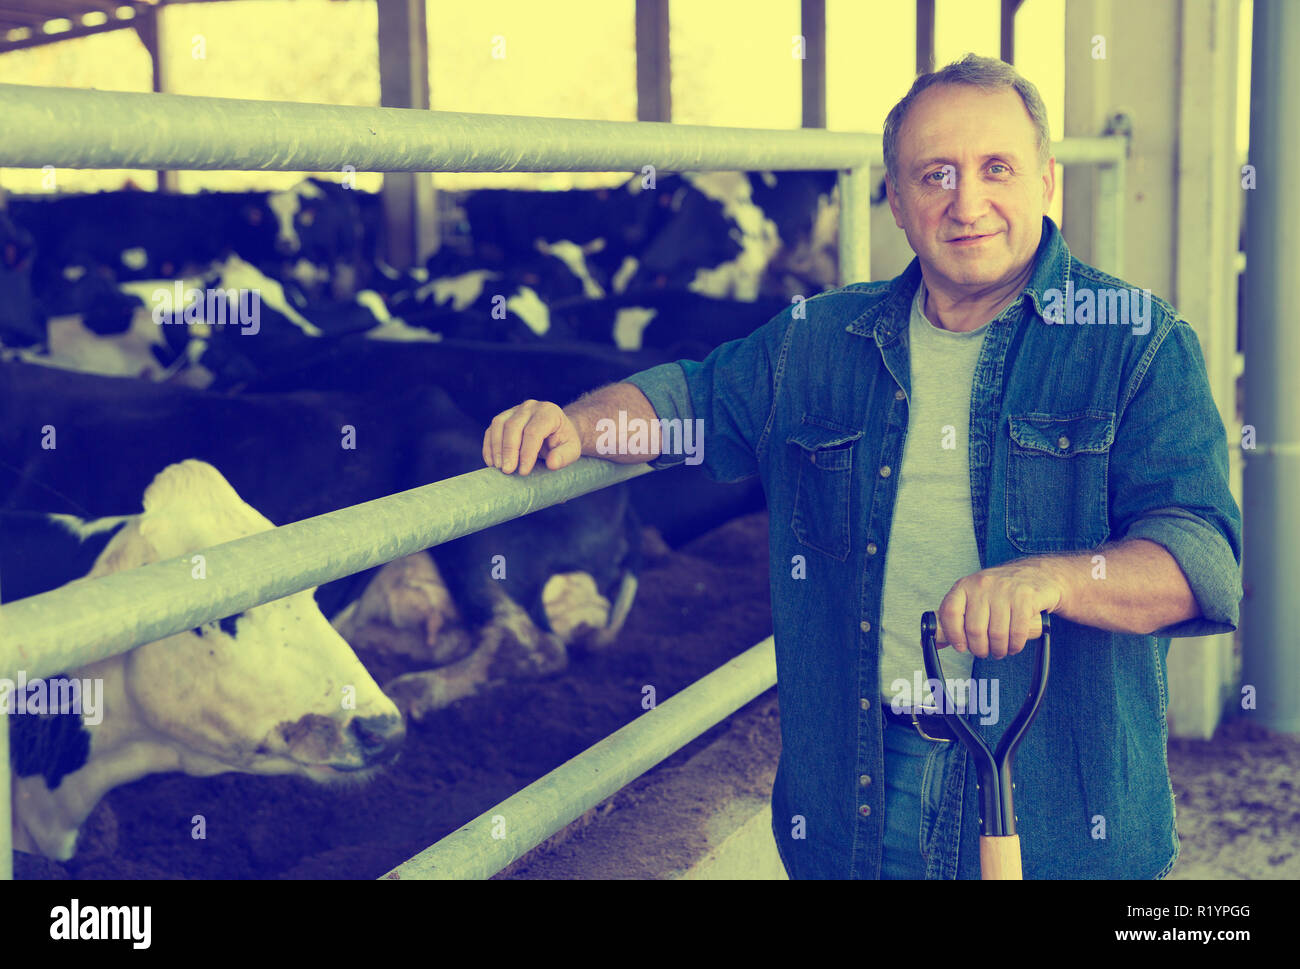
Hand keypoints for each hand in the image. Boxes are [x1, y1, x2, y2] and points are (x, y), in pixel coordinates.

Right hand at [483, 399, 581, 474]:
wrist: (556, 432)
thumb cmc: (563, 442)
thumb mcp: (572, 450)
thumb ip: (564, 456)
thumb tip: (552, 463)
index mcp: (549, 412)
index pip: (534, 431)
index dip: (527, 452)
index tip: (523, 471)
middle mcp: (530, 407)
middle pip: (513, 426)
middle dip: (509, 450)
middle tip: (507, 470)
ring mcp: (515, 410)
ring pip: (499, 425)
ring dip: (496, 448)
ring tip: (499, 467)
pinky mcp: (504, 417)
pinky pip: (491, 430)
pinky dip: (489, 446)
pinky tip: (492, 462)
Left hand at [936, 558, 1062, 658]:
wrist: (1038, 572)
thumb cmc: (1001, 591)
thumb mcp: (974, 597)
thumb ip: (954, 618)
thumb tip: (928, 642)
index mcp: (965, 585)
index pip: (950, 611)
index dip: (953, 635)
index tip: (961, 647)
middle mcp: (982, 585)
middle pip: (975, 628)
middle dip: (979, 649)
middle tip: (984, 652)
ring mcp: (1005, 590)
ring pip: (997, 633)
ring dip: (998, 650)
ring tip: (999, 651)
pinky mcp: (1026, 597)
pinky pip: (1017, 631)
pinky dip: (1015, 646)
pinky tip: (1014, 646)